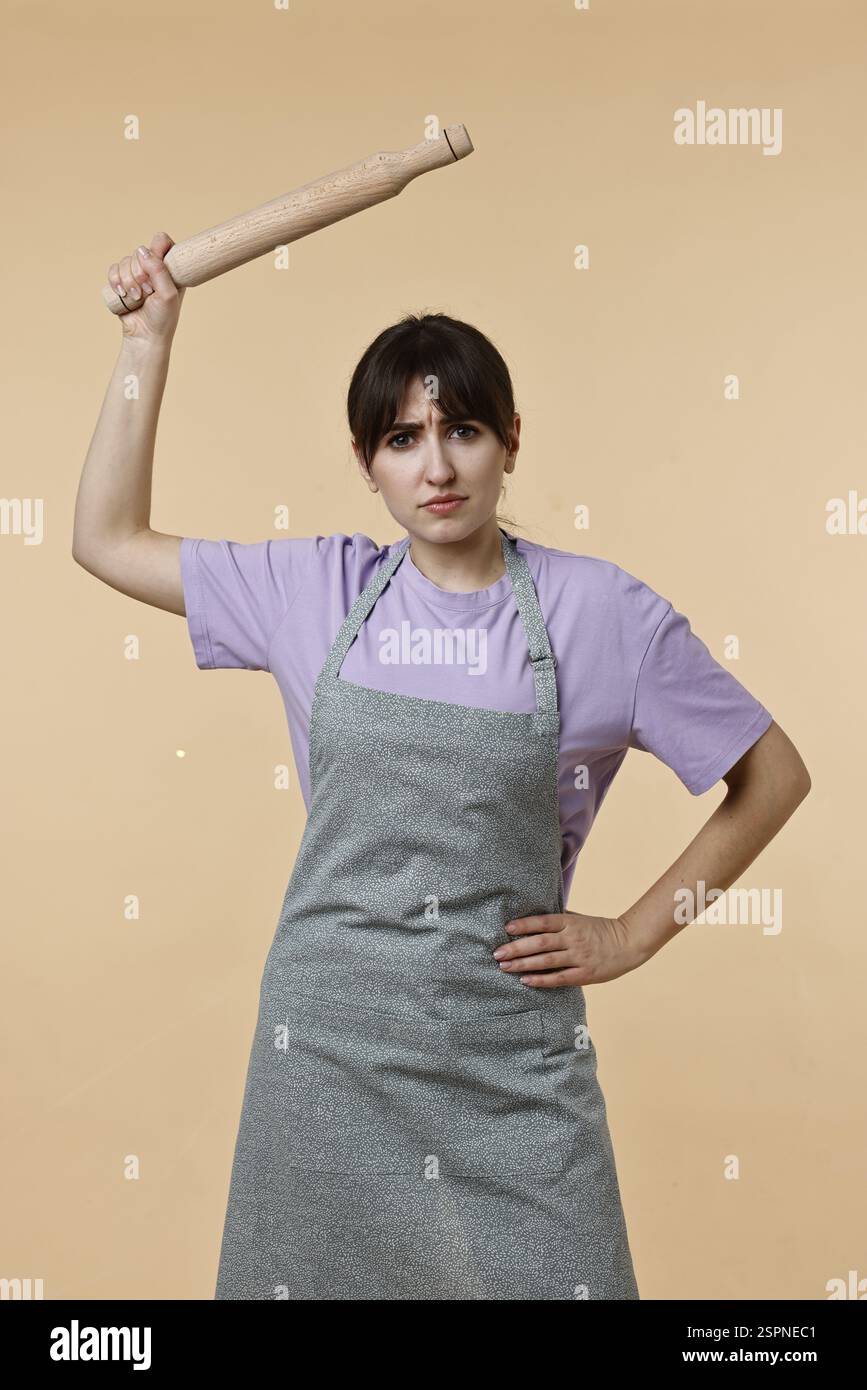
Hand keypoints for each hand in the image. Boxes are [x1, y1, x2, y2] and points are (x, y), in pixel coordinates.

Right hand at [107, 232, 185, 345]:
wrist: (145, 336)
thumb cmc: (162, 317)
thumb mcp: (168, 294)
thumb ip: (159, 270)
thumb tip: (142, 251)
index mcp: (171, 267)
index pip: (162, 241)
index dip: (156, 250)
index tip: (156, 268)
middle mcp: (154, 267)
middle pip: (140, 252)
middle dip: (140, 273)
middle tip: (148, 292)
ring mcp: (137, 273)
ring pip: (125, 261)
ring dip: (128, 281)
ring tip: (137, 298)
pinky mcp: (122, 281)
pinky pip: (113, 269)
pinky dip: (115, 281)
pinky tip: (122, 294)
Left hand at [493, 911, 649, 987]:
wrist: (629, 943)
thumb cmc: (601, 929)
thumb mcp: (580, 918)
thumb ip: (560, 918)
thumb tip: (535, 915)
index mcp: (571, 922)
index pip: (543, 922)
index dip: (524, 925)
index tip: (506, 928)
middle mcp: (573, 938)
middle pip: (540, 943)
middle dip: (516, 948)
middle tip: (497, 953)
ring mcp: (579, 957)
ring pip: (546, 961)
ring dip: (523, 964)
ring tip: (504, 966)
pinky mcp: (584, 974)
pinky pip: (558, 978)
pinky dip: (541, 980)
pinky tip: (525, 980)